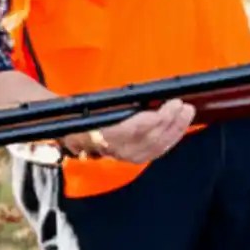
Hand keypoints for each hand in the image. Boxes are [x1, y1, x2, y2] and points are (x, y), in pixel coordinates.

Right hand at [61, 99, 195, 163]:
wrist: (63, 128)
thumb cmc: (77, 109)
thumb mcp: (87, 101)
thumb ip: (108, 102)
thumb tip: (140, 93)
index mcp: (93, 131)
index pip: (130, 130)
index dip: (153, 119)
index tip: (171, 104)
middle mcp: (106, 148)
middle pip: (145, 140)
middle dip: (168, 123)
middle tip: (183, 105)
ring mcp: (117, 155)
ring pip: (151, 149)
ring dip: (172, 131)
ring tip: (186, 113)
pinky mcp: (127, 157)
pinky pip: (151, 153)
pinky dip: (167, 140)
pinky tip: (178, 127)